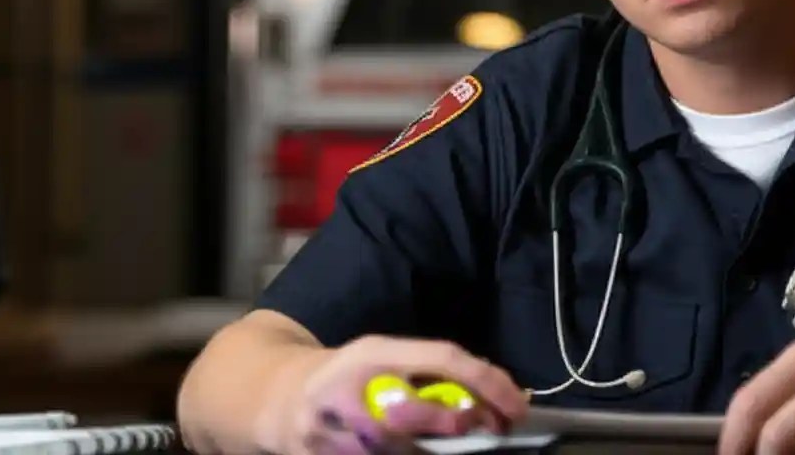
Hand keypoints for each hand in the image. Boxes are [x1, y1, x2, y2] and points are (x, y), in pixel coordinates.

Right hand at [270, 336, 528, 454]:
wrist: (276, 400)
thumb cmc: (349, 378)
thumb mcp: (384, 360)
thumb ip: (428, 374)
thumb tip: (495, 397)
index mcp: (373, 351)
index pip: (442, 357)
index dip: (487, 381)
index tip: (517, 406)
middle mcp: (350, 386)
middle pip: (420, 415)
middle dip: (459, 424)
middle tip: (489, 429)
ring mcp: (331, 429)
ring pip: (399, 451)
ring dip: (434, 453)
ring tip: (449, 446)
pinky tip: (417, 452)